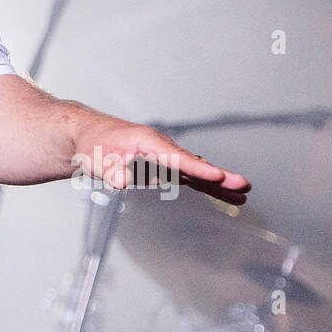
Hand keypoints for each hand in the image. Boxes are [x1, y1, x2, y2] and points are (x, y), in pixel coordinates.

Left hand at [71, 116, 251, 205]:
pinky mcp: (161, 166)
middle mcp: (161, 147)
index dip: (199, 168)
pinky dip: (205, 185)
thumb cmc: (93, 145)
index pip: (178, 158)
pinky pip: (188, 176)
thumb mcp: (96, 159)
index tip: (219, 176)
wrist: (86, 135)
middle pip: (194, 164)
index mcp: (148, 141)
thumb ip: (110, 170)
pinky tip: (223, 194)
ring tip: (244, 196)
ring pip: (195, 172)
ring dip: (218, 184)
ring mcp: (163, 156)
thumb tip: (122, 180)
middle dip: (219, 176)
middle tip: (244, 185)